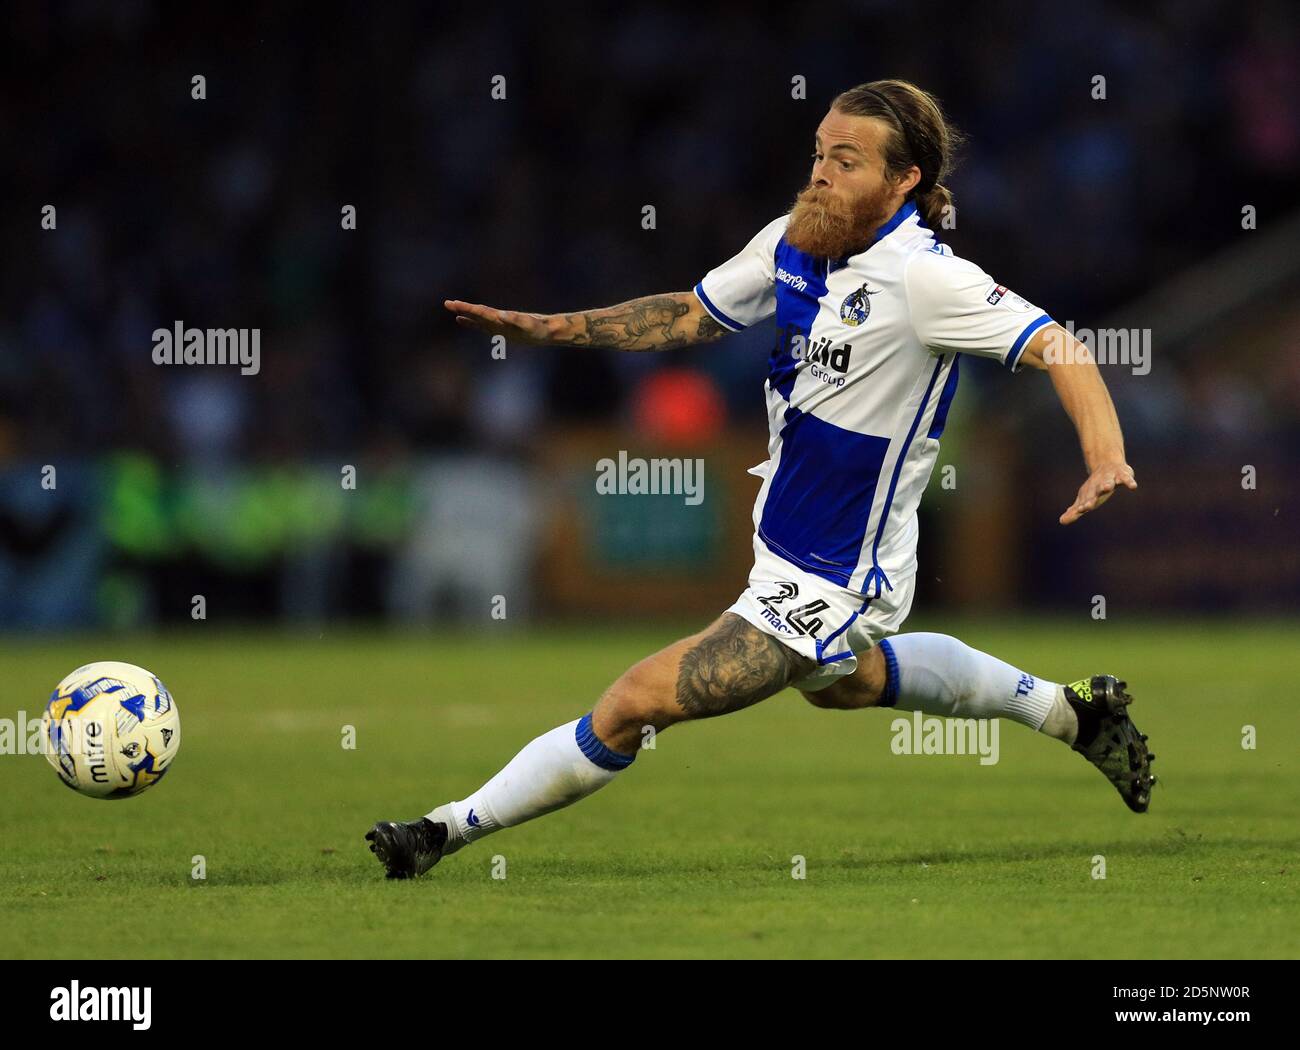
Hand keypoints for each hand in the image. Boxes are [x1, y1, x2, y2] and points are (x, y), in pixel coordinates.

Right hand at [443, 299, 558, 345]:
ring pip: (477, 317)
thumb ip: (516, 320)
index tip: (456, 304)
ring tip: (452, 308)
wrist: (545, 331)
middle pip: (477, 312)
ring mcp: (497, 324)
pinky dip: (470, 322)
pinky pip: (481, 326)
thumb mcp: (528, 326)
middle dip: (462, 308)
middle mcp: (497, 319)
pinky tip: (461, 320)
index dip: (468, 309)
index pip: (481, 312)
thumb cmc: (538, 329)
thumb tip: (501, 315)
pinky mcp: (499, 330)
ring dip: (464, 313)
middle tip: (447, 303)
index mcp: (501, 318)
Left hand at [1060, 462, 1136, 524]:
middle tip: (1087, 506)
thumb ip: (1075, 511)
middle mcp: (1099, 487)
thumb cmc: (1095, 487)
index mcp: (1091, 494)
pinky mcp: (1122, 474)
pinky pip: (1127, 478)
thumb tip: (1061, 521)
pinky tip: (1133, 486)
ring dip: (1107, 484)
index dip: (1082, 506)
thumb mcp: (1085, 499)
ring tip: (1107, 487)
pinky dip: (1129, 481)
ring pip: (1109, 482)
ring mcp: (1111, 479)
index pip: (1086, 502)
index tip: (1079, 510)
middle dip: (1092, 499)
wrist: (1106, 464)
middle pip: (1095, 493)